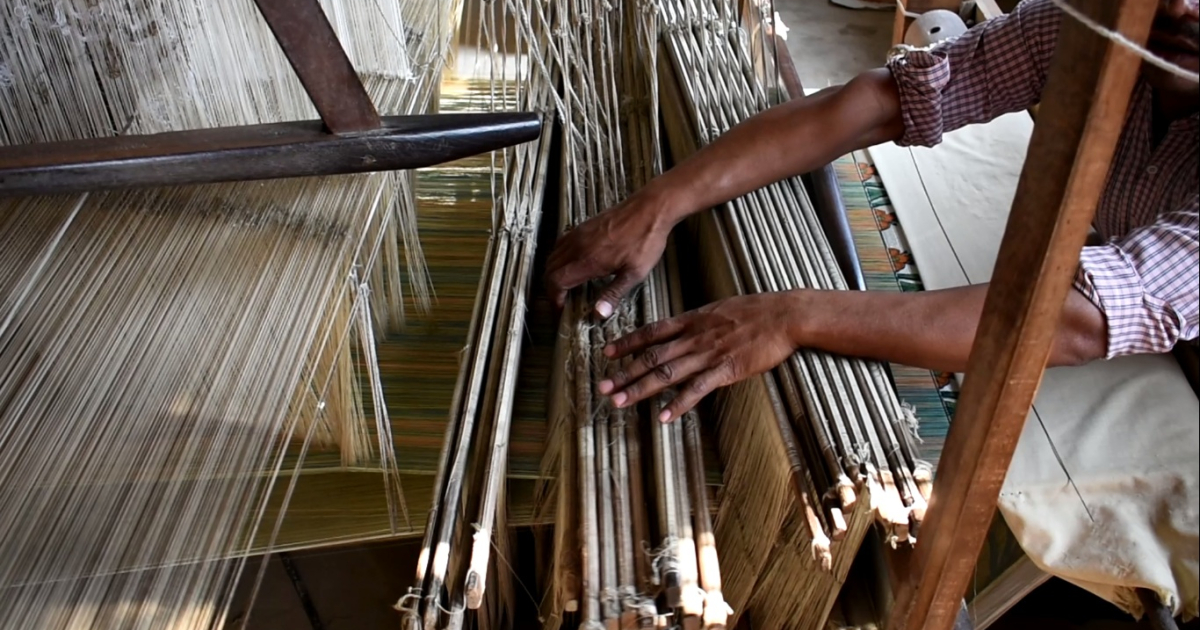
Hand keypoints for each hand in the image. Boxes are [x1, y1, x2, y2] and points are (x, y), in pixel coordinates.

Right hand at [544, 190, 674, 316]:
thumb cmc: (645, 241)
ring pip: (552, 256)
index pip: (555, 281)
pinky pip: (560, 244)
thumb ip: (613, 294)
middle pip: (549, 270)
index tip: (562, 309)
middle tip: (563, 302)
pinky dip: (559, 258)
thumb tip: (598, 314)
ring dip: (554, 273)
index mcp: (588, 260)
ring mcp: (578, 234)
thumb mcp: (634, 273)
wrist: (650, 208)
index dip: (554, 298)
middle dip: (552, 289)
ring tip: (567, 286)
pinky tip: (572, 265)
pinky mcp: (583, 226)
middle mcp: (577, 246)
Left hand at [599, 291, 803, 421]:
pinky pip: (696, 389)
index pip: (651, 332)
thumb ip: (698, 321)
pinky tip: (663, 417)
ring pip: (666, 374)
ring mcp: (708, 354)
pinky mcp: (726, 370)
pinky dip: (678, 404)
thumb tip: (683, 328)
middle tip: (602, 387)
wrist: (784, 315)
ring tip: (619, 403)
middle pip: (651, 356)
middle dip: (624, 372)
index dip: (627, 343)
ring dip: (640, 389)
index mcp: (691, 320)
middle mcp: (693, 337)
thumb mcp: (719, 309)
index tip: (606, 353)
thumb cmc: (756, 311)